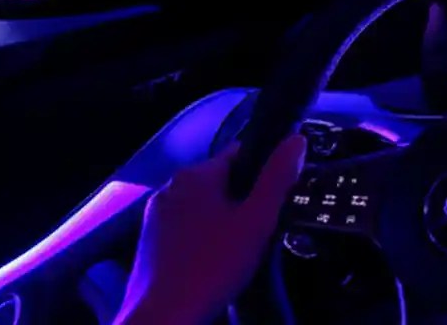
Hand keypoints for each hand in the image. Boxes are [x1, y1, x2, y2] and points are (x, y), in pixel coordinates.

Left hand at [114, 134, 306, 324]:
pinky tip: (213, 261)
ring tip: (238, 250)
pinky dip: (202, 238)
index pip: (241, 155)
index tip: (275, 203)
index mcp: (196, 174)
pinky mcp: (149, 241)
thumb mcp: (257, 220)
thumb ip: (278, 178)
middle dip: (242, 202)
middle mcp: (171, 186)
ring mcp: (156, 215)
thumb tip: (297, 139)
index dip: (264, 175)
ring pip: (203, 207)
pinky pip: (186, 228)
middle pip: (221, 182)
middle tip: (259, 231)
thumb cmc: (213, 264)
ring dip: (222, 221)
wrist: (165, 316)